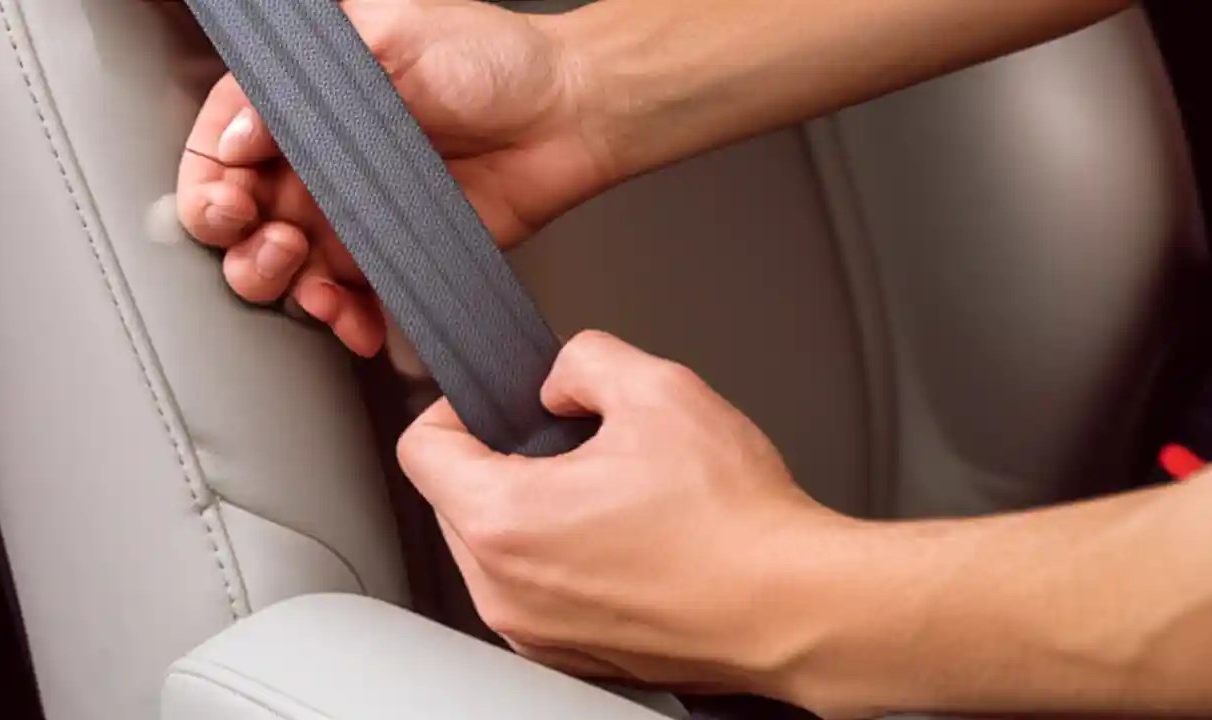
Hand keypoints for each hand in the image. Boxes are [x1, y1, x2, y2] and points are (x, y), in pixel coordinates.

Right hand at [177, 0, 614, 355]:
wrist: (570, 112)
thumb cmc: (491, 57)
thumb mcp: (387, 33)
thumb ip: (305, 82)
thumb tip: (239, 134)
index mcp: (304, 107)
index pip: (221, 151)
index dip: (211, 185)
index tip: (231, 204)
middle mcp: (320, 165)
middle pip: (241, 223)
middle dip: (240, 246)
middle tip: (276, 241)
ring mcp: (358, 217)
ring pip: (288, 271)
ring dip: (284, 288)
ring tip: (314, 283)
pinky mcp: (400, 257)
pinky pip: (355, 301)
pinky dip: (346, 321)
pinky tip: (354, 320)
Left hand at [397, 330, 843, 702]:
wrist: (792, 605)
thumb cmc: (734, 521)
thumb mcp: (659, 389)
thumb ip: (584, 360)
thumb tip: (559, 381)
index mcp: (505, 520)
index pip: (419, 449)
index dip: (456, 407)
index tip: (496, 404)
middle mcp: (505, 589)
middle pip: (455, 500)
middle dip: (503, 460)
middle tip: (576, 446)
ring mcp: (536, 631)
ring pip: (497, 547)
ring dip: (535, 511)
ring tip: (613, 495)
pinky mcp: (571, 653)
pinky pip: (537, 589)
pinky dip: (564, 558)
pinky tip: (627, 539)